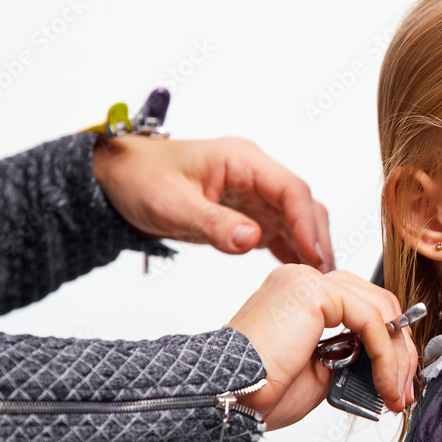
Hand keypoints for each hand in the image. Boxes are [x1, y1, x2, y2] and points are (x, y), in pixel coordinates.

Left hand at [92, 135, 333, 270]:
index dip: (307, 223)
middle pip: (303, 204)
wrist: (117, 178)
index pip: (291, 189)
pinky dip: (293, 251)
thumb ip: (213, 223)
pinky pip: (281, 231)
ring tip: (318, 281)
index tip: (314, 255)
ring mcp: (255, 194)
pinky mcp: (249, 213)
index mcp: (242, 160)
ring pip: (298, 219)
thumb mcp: (172, 204)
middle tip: (324, 277)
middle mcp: (255, 174)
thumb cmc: (140, 179)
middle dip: (317, 239)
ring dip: (310, 247)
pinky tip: (300, 274)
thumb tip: (252, 239)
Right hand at [226, 265, 418, 429]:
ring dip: (397, 357)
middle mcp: (303, 280)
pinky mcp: (314, 292)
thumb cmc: (260, 392)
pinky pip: (371, 320)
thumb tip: (388, 361)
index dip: (389, 345)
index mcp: (300, 297)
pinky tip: (386, 383)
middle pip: (377, 303)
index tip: (396, 384)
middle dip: (400, 351)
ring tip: (396, 394)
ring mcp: (307, 280)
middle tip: (404, 392)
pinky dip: (386, 356)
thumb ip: (351, 355)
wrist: (227, 397)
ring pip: (380, 310)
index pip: (362, 306)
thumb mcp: (320, 371)